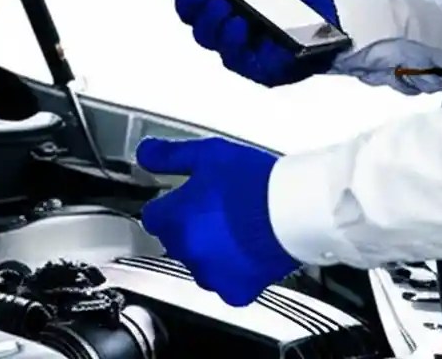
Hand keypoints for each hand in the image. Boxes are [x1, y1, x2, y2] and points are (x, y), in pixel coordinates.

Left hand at [136, 136, 298, 306]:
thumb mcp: (207, 154)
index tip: (183, 201)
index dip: (169, 206)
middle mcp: (187, 249)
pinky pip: (225, 283)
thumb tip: (145, 154)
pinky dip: (232, 271)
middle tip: (217, 210)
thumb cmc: (255, 182)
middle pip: (176, 240)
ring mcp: (210, 273)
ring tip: (235, 228)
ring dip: (209, 250)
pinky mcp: (235, 289)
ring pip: (199, 262)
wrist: (296, 209)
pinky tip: (245, 251)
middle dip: (190, 227)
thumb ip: (170, 156)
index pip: (154, 217)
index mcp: (175, 218)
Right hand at [165, 0, 340, 86]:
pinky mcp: (252, 66)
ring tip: (221, 2)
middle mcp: (217, 24)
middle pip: (189, 14)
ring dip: (210, 19)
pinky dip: (233, 39)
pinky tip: (239, 24)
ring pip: (206, 36)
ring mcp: (232, 47)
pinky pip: (233, 56)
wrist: (332, 18)